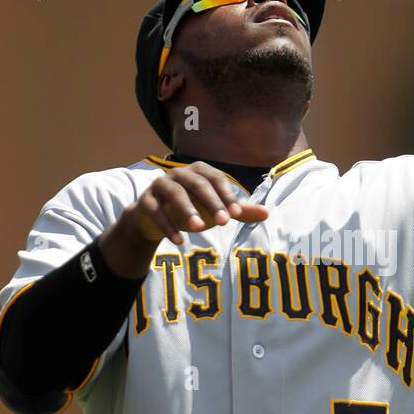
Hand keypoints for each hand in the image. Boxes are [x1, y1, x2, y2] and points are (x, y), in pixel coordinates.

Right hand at [100, 162, 269, 277]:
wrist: (156, 220)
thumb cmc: (192, 209)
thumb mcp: (216, 210)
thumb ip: (240, 211)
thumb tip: (267, 213)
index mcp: (199, 171)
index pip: (216, 179)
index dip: (227, 195)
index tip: (237, 214)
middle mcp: (178, 174)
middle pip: (197, 184)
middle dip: (211, 202)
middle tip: (224, 222)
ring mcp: (160, 185)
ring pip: (174, 192)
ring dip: (187, 210)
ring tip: (199, 228)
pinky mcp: (146, 200)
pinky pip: (156, 210)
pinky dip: (167, 225)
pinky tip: (179, 241)